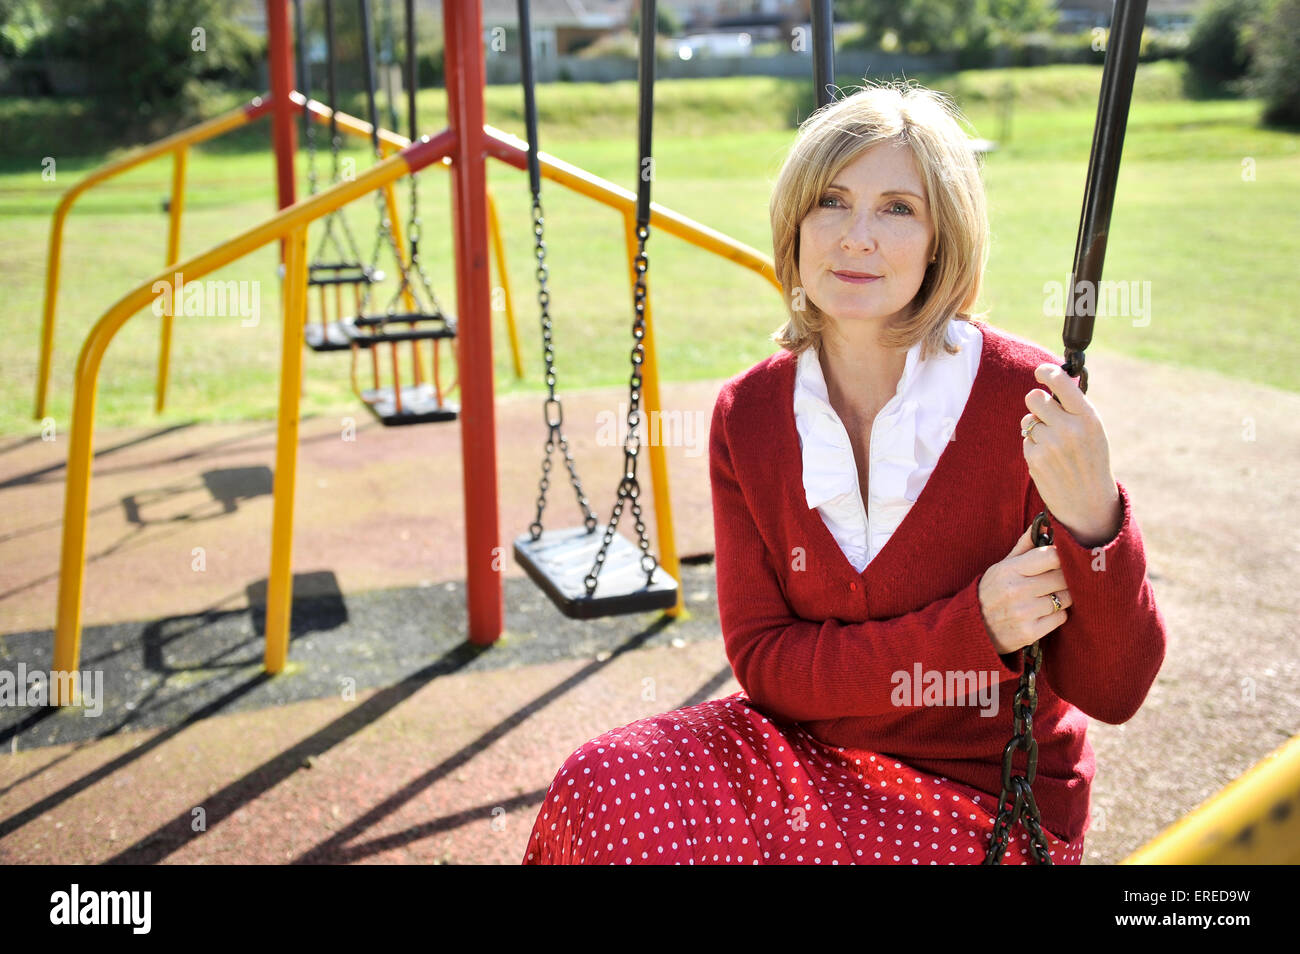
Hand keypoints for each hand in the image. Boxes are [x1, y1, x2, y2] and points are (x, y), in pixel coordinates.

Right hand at [978, 526, 1072, 654]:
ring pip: (1065, 598)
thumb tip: (1043, 524)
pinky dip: (1057, 615)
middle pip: (1063, 577)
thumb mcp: (1001, 567)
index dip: (1063, 557)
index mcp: (1010, 569)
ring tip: (1050, 596)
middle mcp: (1016, 590)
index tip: (1063, 560)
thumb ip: (1024, 547)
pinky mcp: (1029, 632)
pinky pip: (1060, 618)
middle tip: (1059, 580)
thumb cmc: (992, 592)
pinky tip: (1044, 613)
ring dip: (1063, 597)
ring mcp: (1023, 612)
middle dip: (1066, 578)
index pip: (1051, 556)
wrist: (974, 628)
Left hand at [1021, 363, 1121, 546]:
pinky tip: (1049, 459)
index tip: (1040, 372)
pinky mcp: (1035, 458)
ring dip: (1036, 427)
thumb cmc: (1091, 460)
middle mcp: (1069, 428)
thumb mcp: (1093, 430)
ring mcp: (1050, 444)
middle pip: (1034, 398)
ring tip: (1054, 443)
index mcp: (1088, 417)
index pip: (1060, 382)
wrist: (1088, 501)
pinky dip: (1034, 445)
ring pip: (1028, 420)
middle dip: (1036, 402)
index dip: (1046, 372)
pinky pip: (1025, 439)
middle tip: (1045, 412)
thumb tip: (1054, 379)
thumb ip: (1075, 407)